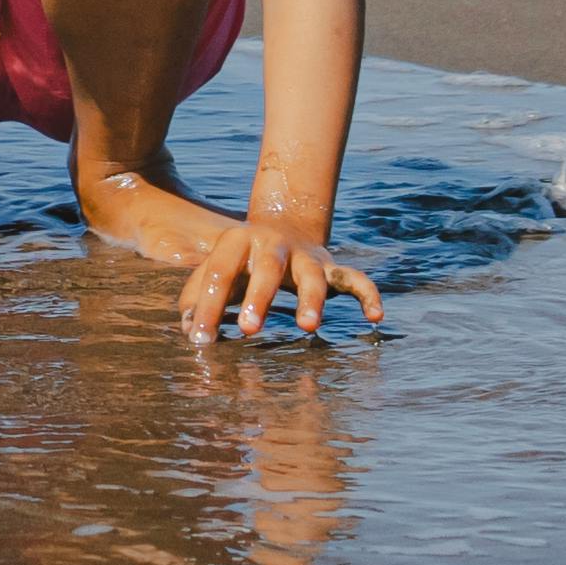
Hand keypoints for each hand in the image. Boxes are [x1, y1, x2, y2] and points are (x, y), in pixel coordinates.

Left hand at [164, 205, 383, 344]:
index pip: (219, 273)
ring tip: (307, 328)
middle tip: (248, 330)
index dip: (207, 306)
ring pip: (313, 276)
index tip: (200, 340)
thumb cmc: (240, 262)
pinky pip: (356, 279)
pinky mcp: (332, 267)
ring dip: (310, 301)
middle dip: (258, 300)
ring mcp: (306, 255)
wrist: (282, 225)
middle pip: (267, 270)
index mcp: (237, 241)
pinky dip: (368, 295)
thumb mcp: (216, 270)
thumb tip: (189, 331)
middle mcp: (273, 245)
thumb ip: (197, 298)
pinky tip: (376, 317)